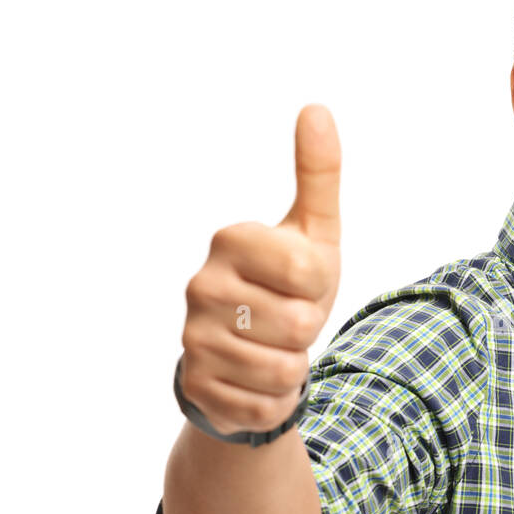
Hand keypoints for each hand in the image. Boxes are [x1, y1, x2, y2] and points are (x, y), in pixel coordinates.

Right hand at [179, 104, 341, 434]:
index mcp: (230, 240)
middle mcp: (201, 286)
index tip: (301, 282)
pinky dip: (275, 400)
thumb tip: (317, 108)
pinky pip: (266, 406)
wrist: (251, 352)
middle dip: (308, 329)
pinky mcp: (197, 387)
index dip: (321, 285)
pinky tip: (257, 378)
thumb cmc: (290, 284)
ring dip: (293, 366)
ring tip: (273, 347)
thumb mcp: (313, 232)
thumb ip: (318, 175)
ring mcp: (193, 338)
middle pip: (300, 324)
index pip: (310, 272)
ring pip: (284, 370)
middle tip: (287, 318)